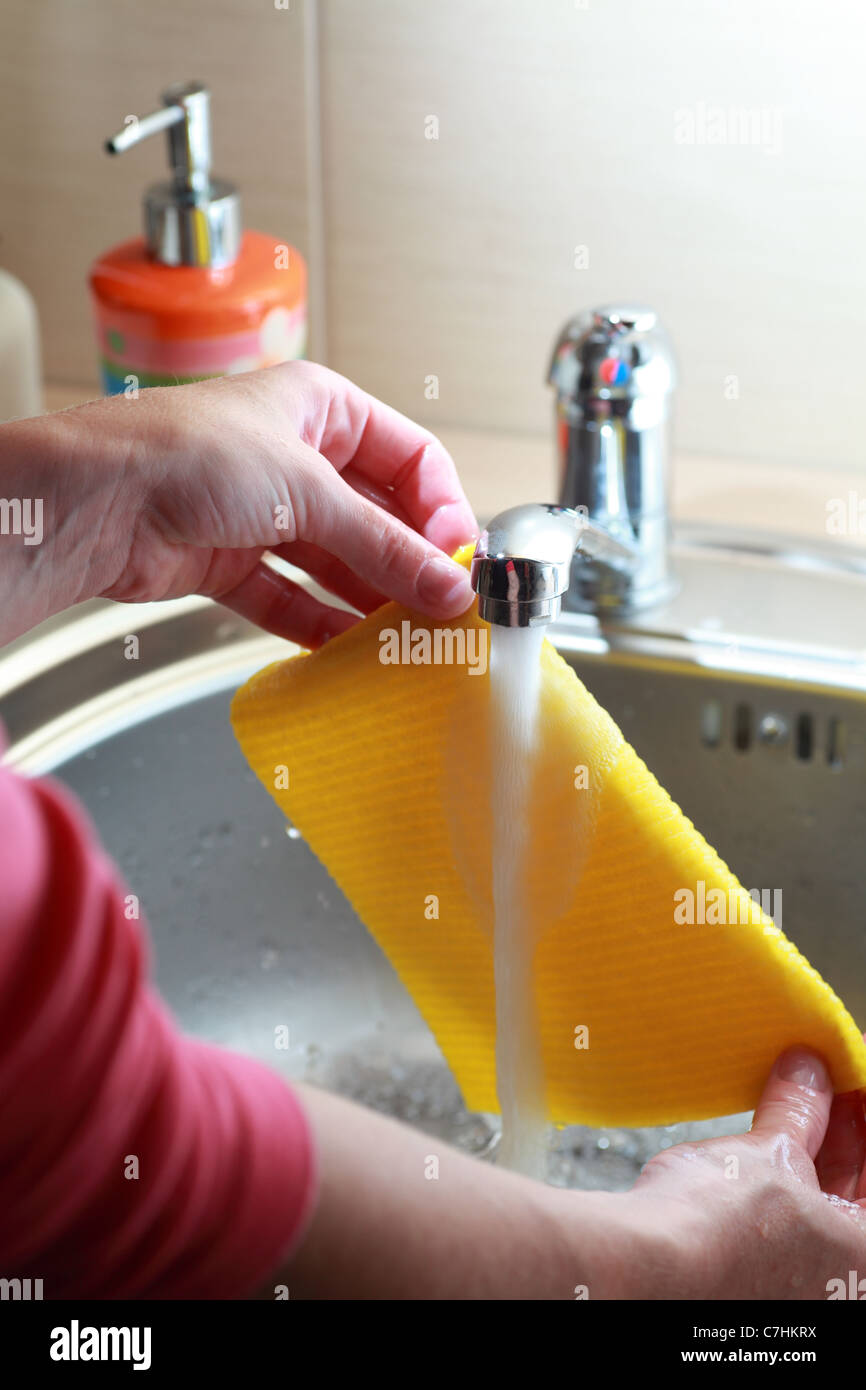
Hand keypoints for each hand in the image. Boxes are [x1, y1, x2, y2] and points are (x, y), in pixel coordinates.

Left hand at [0, 362, 477, 645]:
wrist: (93, 501)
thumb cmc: (186, 453)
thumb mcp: (308, 491)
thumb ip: (384, 545)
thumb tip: (446, 585)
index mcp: (321, 408)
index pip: (411, 458)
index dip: (441, 508)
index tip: (458, 559)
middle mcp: (294, 456)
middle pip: (375, 516)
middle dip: (408, 563)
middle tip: (440, 609)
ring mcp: (261, 512)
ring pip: (334, 562)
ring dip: (368, 601)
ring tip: (404, 639)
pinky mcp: (230, 562)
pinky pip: (290, 598)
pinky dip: (319, 625)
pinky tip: (349, 651)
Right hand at [625, 1046, 865, 1298]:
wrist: (645, 1267)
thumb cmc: (718, 1234)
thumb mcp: (770, 1154)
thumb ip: (798, 1112)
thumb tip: (808, 1071)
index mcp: (862, 1260)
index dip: (863, 1121)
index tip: (851, 1080)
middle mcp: (836, 1280)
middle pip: (855, 1190)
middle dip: (844, 1132)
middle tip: (829, 1081)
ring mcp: (793, 1283)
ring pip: (820, 1203)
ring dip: (813, 1147)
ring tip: (797, 1095)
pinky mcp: (752, 1274)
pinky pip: (784, 1214)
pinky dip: (782, 1172)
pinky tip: (766, 1133)